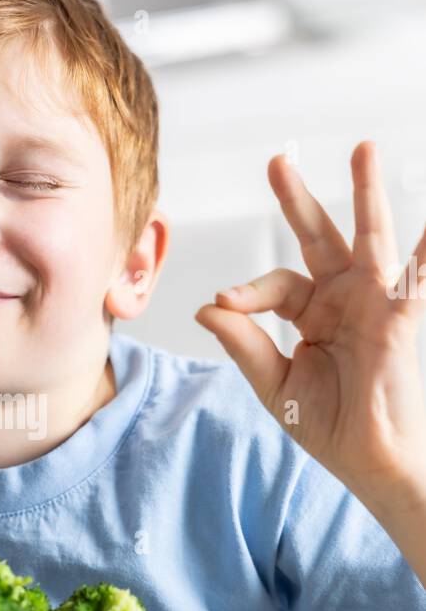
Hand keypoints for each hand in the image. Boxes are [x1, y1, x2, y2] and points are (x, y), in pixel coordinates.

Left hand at [195, 141, 425, 518]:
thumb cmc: (328, 424)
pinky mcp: (400, 318)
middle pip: (317, 238)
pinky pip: (417, 277)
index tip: (224, 304)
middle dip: (298, 199)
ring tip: (362, 148)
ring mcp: (374, 302)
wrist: (368, 461)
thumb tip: (205, 307)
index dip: (247, 292)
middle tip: (277, 161)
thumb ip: (243, 343)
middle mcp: (343, 298)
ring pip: (367, 237)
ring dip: (365, 193)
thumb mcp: (274, 383)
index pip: (275, 285)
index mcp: (311, 312)